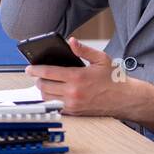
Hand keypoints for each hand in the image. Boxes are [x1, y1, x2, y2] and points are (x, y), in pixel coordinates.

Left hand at [26, 37, 153, 129]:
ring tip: (44, 84)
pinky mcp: (75, 112)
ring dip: (43, 90)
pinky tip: (53, 94)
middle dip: (38, 80)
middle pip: (44, 86)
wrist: (125, 98)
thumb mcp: (101, 59)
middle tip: (37, 75)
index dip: (35, 69)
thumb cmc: (114, 79)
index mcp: (77, 77)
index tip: (29, 68)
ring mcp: (73, 104)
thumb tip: (71, 41)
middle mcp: (73, 92)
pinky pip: (56, 107)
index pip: (48, 72)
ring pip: (47, 97)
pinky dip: (51, 100)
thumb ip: (84, 50)